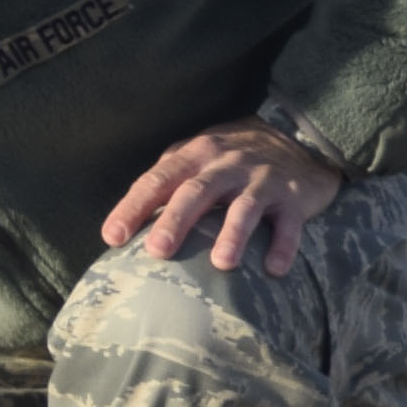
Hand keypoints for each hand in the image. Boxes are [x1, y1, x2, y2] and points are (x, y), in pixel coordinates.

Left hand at [102, 117, 341, 276]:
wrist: (294, 136)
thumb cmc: (230, 157)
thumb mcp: (196, 155)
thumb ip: (165, 179)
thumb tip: (124, 220)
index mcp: (195, 155)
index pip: (158, 180)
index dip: (134, 207)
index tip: (113, 237)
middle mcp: (227, 164)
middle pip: (197, 191)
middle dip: (176, 220)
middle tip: (156, 251)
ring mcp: (261, 180)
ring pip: (246, 206)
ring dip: (233, 234)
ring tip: (221, 264)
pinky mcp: (293, 198)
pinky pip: (289, 224)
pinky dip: (283, 246)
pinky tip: (273, 270)